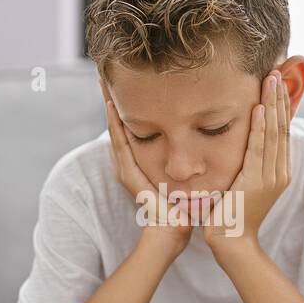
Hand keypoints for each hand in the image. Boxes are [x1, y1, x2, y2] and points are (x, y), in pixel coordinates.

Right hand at [103, 93, 194, 253]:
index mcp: (141, 160)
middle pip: (117, 123)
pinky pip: (120, 144)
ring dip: (108, 106)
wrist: (175, 230)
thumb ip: (185, 155)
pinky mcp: (128, 175)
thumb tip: (200, 135)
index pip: (130, 125)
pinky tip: (112, 107)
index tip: (123, 80)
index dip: (125, 104)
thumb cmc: (183, 206)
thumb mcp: (183, 173)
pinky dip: (115, 126)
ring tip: (103, 83)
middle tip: (105, 73)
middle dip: (110, 99)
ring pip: (115, 130)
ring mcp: (126, 168)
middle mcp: (130, 162)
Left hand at [203, 68, 290, 254]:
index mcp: (279, 171)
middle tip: (277, 71)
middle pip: (283, 127)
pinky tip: (260, 108)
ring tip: (271, 80)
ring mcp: (271, 177)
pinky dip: (261, 128)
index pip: (282, 130)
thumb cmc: (232, 213)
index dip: (281, 105)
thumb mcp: (243, 182)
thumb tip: (245, 142)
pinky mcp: (257, 182)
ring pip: (274, 134)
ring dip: (273, 105)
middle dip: (280, 98)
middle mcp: (280, 172)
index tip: (276, 82)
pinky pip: (260, 149)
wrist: (232, 242)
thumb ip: (248, 163)